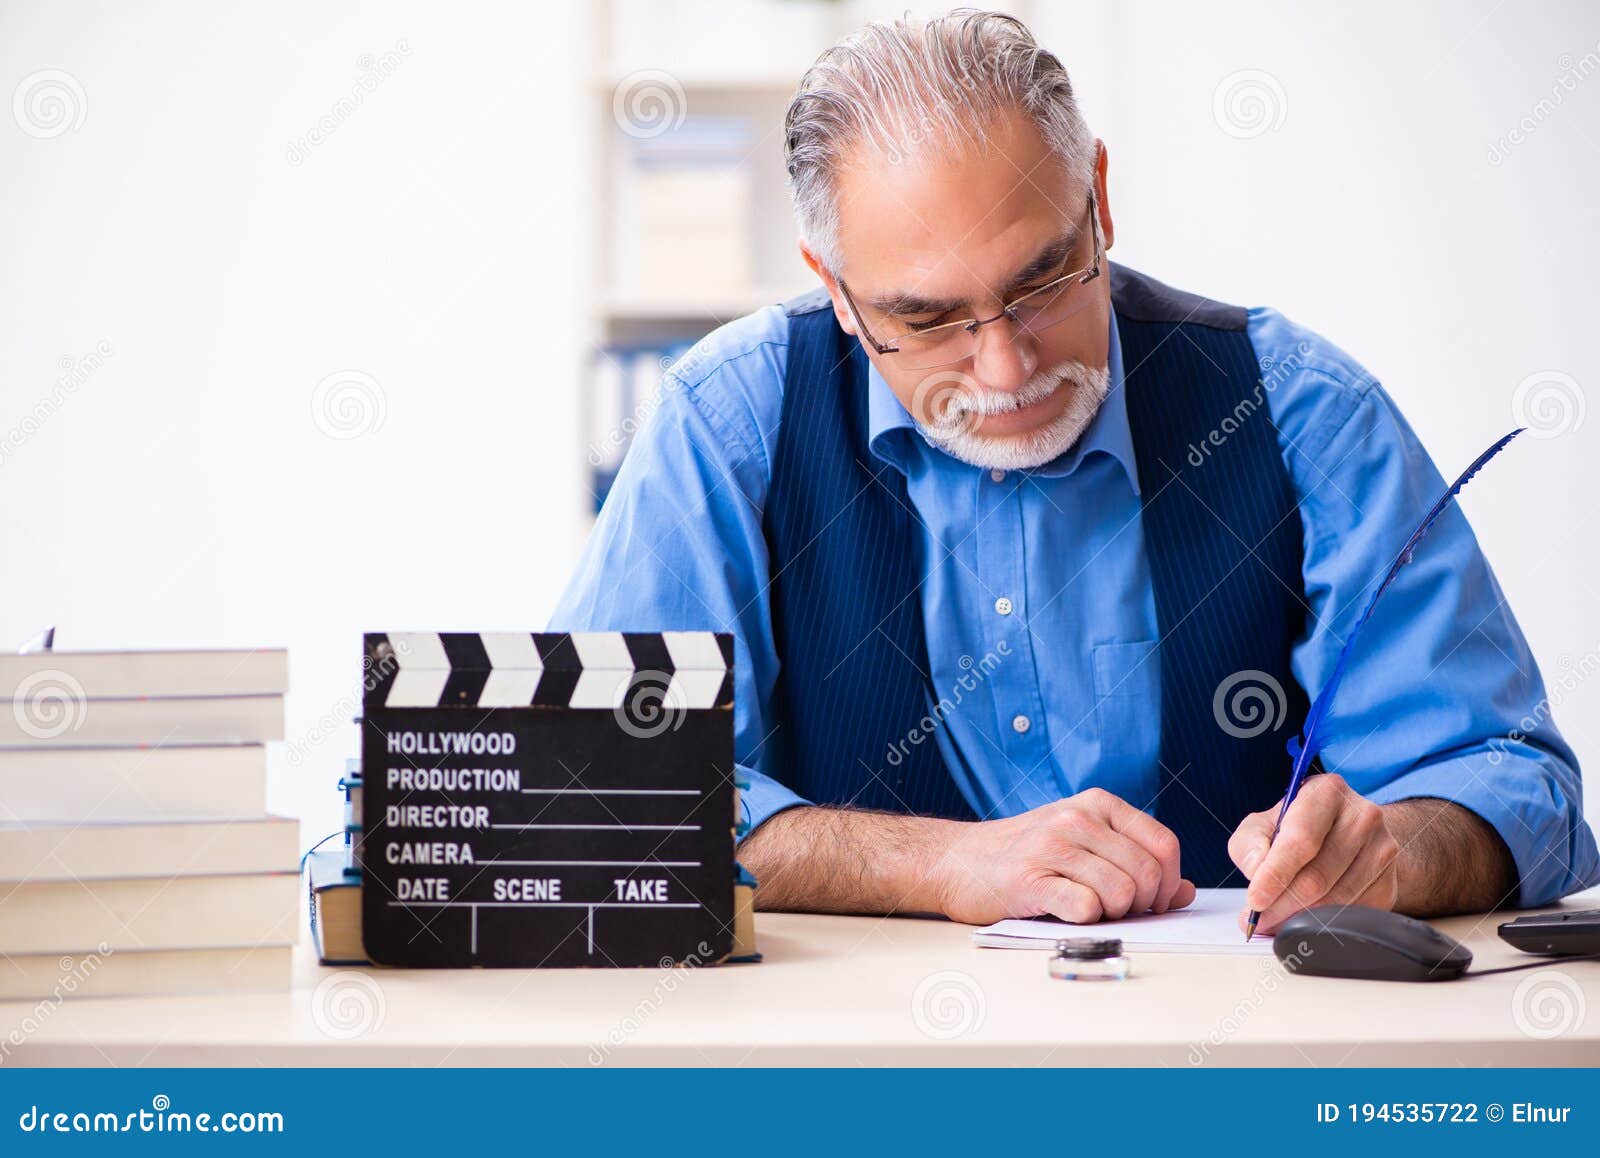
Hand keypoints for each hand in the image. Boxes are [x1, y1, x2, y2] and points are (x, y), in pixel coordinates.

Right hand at [930, 788, 1195, 925]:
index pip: (1164, 845)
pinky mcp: (1030, 878)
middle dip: (1142, 905)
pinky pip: (1086, 907)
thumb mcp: (1083, 844)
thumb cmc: (1025, 856)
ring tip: (1088, 910)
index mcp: (1098, 804)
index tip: (1151, 902)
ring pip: (1122, 893)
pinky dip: (1086, 920)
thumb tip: (1186, 892)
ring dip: (1113, 915)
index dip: (1168, 883)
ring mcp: (1052, 845)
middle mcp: (1077, 818)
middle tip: (1116, 912)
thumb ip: (1135, 861)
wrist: (956, 861)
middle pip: (1148, 874)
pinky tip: (1066, 912)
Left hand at [1228, 773, 1399, 934]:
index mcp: (1327, 792)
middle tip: (1259, 920)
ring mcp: (1383, 850)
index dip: (1275, 874)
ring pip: (1335, 900)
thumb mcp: (1263, 824)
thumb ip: (1249, 844)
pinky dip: (1324, 923)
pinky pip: (1353, 913)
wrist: (1347, 833)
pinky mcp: (1389, 882)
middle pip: (1317, 877)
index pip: (1301, 840)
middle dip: (1281, 905)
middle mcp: (1362, 817)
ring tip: (1276, 921)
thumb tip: (1256, 870)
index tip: (1256, 900)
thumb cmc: (1298, 827)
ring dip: (1300, 918)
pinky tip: (1305, 919)